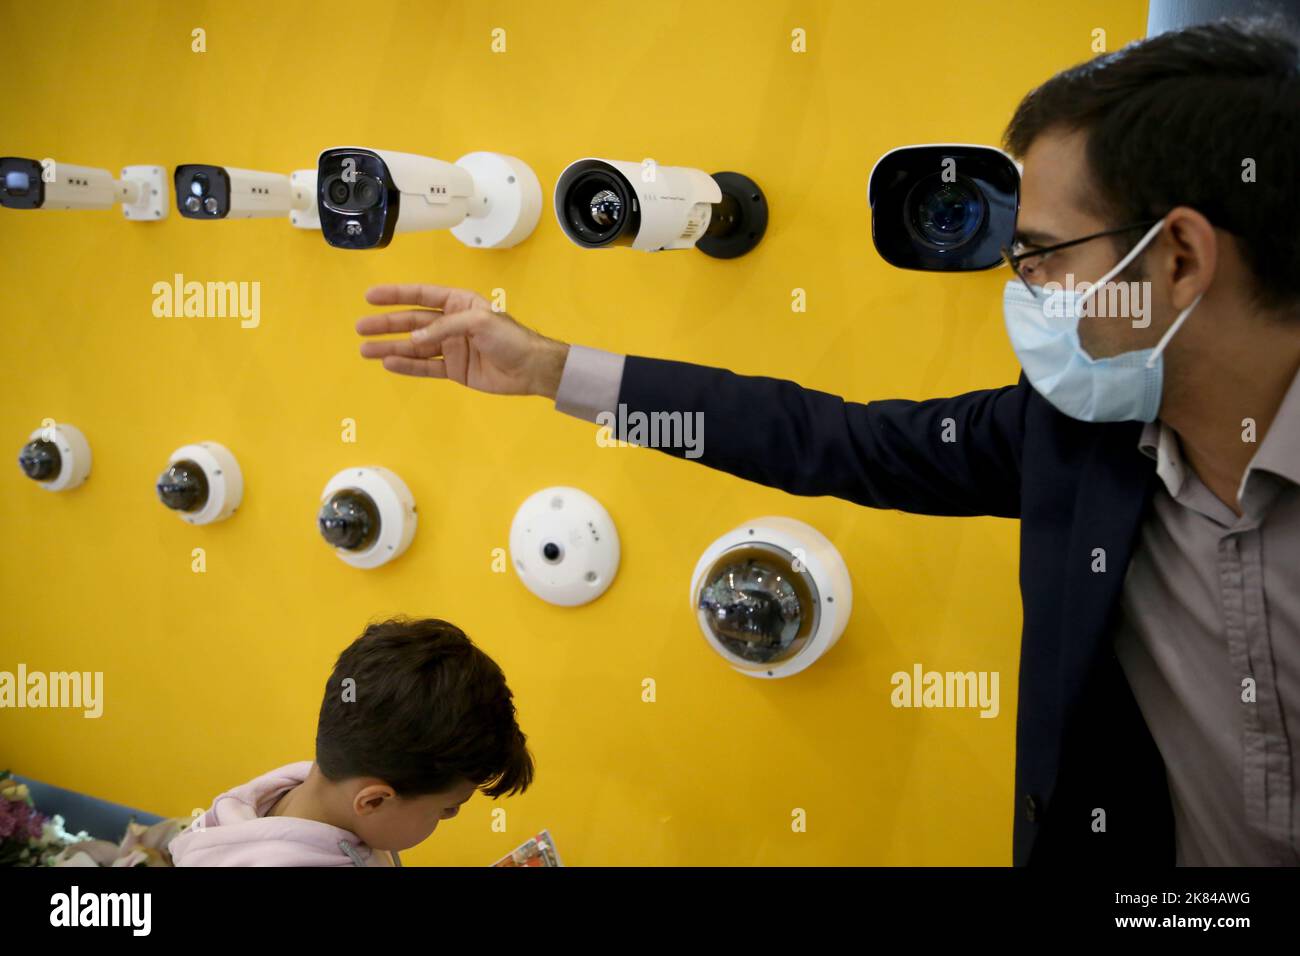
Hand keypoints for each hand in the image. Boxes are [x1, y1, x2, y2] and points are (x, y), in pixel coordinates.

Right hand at [356, 284, 569, 397]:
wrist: (531, 368)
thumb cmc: (511, 338)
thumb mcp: (479, 322)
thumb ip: (445, 328)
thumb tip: (414, 341)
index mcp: (459, 303)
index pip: (421, 295)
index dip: (396, 295)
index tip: (371, 297)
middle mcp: (451, 323)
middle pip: (412, 322)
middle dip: (386, 324)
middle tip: (360, 327)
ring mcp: (452, 347)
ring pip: (414, 346)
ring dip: (390, 346)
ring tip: (365, 350)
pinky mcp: (455, 369)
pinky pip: (426, 367)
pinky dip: (407, 366)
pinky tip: (388, 363)